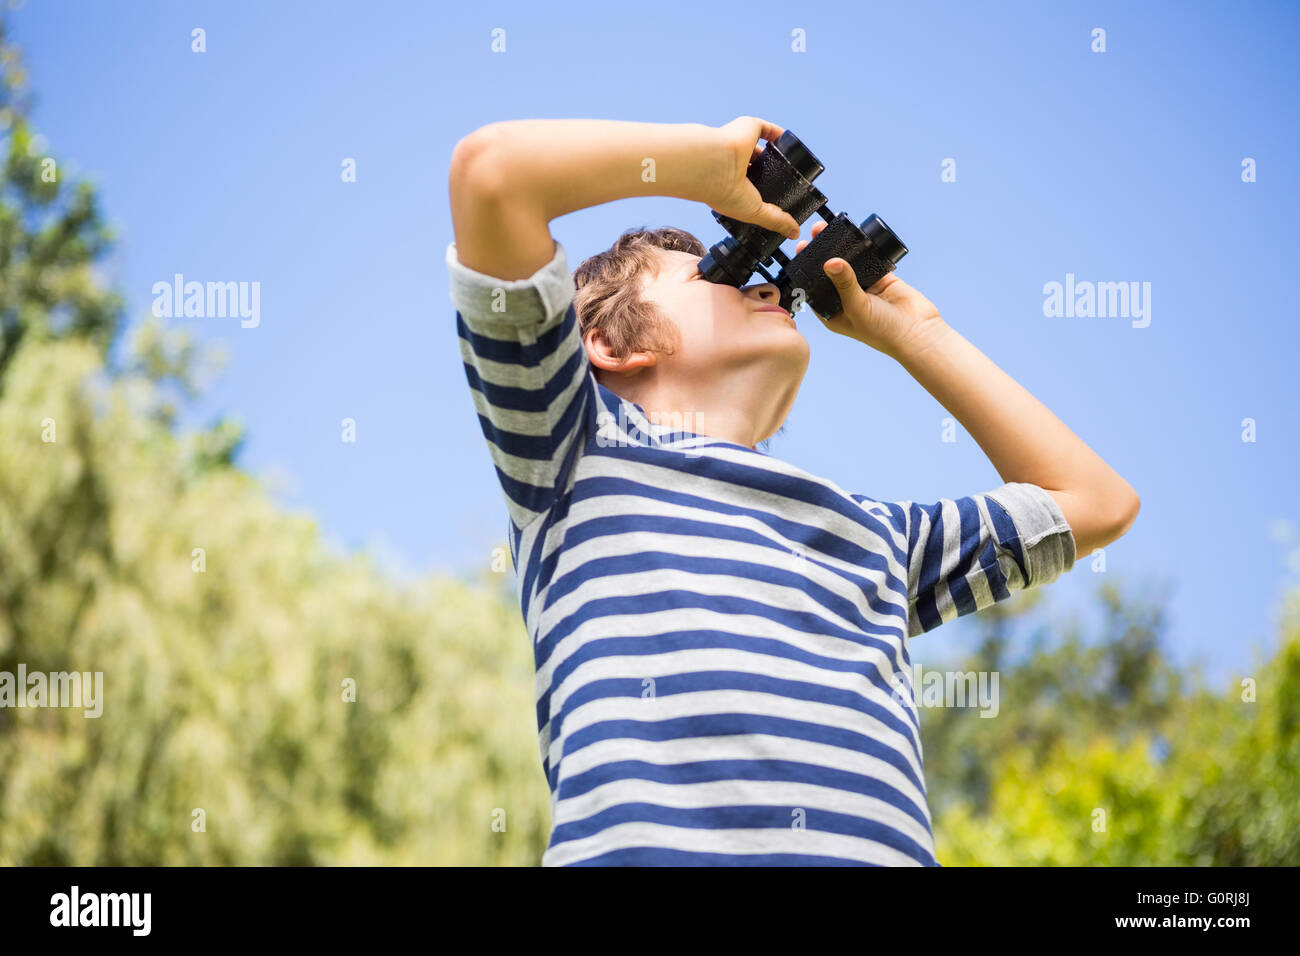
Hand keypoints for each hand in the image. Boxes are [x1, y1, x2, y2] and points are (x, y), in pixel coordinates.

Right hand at [706, 116, 801, 240]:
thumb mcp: (754, 213)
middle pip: (759, 168)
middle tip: (791, 184)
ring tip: (795, 166)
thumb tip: (794, 233)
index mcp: (732, 184)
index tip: (780, 200)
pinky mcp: (748, 127)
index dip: (765, 193)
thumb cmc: (722, 191)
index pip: (751, 187)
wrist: (713, 165)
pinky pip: (767, 129)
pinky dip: (779, 135)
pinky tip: (792, 143)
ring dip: (777, 155)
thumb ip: (775, 221)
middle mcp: (735, 165)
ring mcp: (741, 146)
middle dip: (772, 174)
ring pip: (762, 149)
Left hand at [796, 220, 944, 357]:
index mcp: (832, 312)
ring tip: (828, 229)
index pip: (813, 288)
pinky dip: (860, 247)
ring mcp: (862, 286)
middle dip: (820, 254)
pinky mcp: (878, 277)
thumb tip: (830, 262)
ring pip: (846, 262)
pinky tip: (852, 233)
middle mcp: (844, 298)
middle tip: (814, 235)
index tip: (801, 251)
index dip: (806, 271)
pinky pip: (866, 258)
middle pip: (828, 272)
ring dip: (839, 247)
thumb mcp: (857, 307)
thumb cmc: (882, 330)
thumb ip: (844, 284)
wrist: (917, 331)